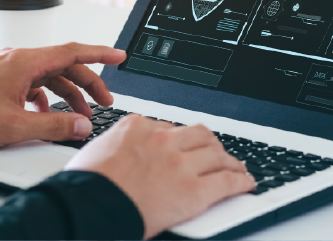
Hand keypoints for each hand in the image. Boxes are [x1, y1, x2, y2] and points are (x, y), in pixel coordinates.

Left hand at [0, 43, 125, 147]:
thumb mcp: (15, 126)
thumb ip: (54, 126)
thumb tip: (82, 125)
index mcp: (25, 62)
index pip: (73, 51)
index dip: (100, 53)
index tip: (119, 55)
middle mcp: (18, 58)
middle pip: (64, 65)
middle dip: (88, 84)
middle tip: (104, 101)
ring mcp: (9, 66)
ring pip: (49, 75)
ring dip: (66, 94)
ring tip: (77, 116)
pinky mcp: (1, 77)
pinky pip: (32, 82)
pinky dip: (45, 97)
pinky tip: (45, 115)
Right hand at [65, 116, 254, 238]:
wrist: (89, 206)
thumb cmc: (87, 183)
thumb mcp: (96, 149)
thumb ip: (117, 142)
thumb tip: (120, 147)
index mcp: (138, 126)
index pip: (169, 126)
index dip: (180, 138)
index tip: (184, 145)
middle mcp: (162, 139)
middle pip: (198, 134)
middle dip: (209, 143)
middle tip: (214, 151)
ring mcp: (179, 163)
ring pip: (217, 154)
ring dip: (229, 160)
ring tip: (235, 166)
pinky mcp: (193, 190)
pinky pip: (226, 181)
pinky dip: (240, 181)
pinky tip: (245, 182)